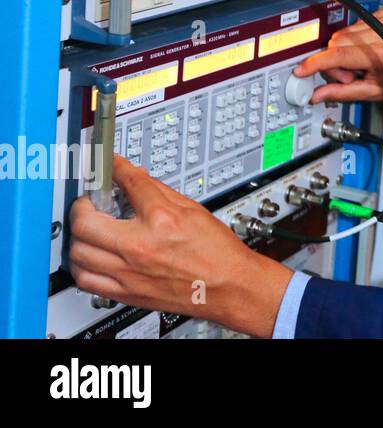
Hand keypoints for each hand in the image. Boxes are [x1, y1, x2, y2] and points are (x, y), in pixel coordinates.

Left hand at [68, 155, 291, 337]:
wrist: (229, 286)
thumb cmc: (217, 252)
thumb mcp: (192, 210)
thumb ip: (159, 192)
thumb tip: (137, 179)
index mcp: (162, 220)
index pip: (127, 183)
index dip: (114, 168)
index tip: (108, 165)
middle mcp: (140, 247)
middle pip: (85, 220)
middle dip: (83, 205)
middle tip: (90, 201)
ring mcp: (129, 272)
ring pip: (78, 251)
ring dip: (79, 235)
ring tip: (90, 229)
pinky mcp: (126, 293)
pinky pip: (84, 280)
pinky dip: (82, 265)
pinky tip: (92, 256)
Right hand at [294, 8, 382, 103]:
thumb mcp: (374, 93)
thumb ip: (342, 93)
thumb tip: (318, 94)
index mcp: (380, 54)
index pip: (337, 55)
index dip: (315, 63)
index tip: (302, 69)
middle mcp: (380, 34)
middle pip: (335, 43)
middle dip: (335, 63)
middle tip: (351, 77)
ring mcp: (381, 21)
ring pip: (341, 34)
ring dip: (343, 52)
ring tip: (361, 65)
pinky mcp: (381, 15)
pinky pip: (352, 27)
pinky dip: (353, 41)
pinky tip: (365, 52)